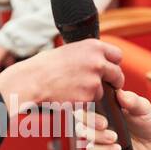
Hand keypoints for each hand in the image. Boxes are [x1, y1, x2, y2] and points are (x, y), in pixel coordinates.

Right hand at [0, 40, 124, 117]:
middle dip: (113, 81)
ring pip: (103, 91)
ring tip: (72, 89)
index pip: (118, 55)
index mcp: (94, 47)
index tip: (110, 69)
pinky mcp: (88, 97)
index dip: (114, 64)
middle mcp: (97, 62)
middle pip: (117, 74)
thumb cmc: (45, 65)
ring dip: (93, 93)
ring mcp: (94, 81)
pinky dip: (83, 103)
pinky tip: (69, 96)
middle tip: (104, 86)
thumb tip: (100, 59)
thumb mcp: (70, 50)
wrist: (32, 81)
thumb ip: (88, 55)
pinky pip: (91, 103)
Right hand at [73, 89, 150, 149]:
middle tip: (106, 125)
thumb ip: (133, 101)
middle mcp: (98, 117)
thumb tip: (120, 93)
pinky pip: (91, 149)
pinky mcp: (101, 147)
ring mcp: (98, 132)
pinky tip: (117, 148)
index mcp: (105, 103)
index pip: (87, 101)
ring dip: (97, 137)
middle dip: (91, 122)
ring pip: (83, 134)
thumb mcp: (144, 108)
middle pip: (80, 118)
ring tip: (115, 138)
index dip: (87, 105)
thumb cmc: (148, 120)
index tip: (100, 110)